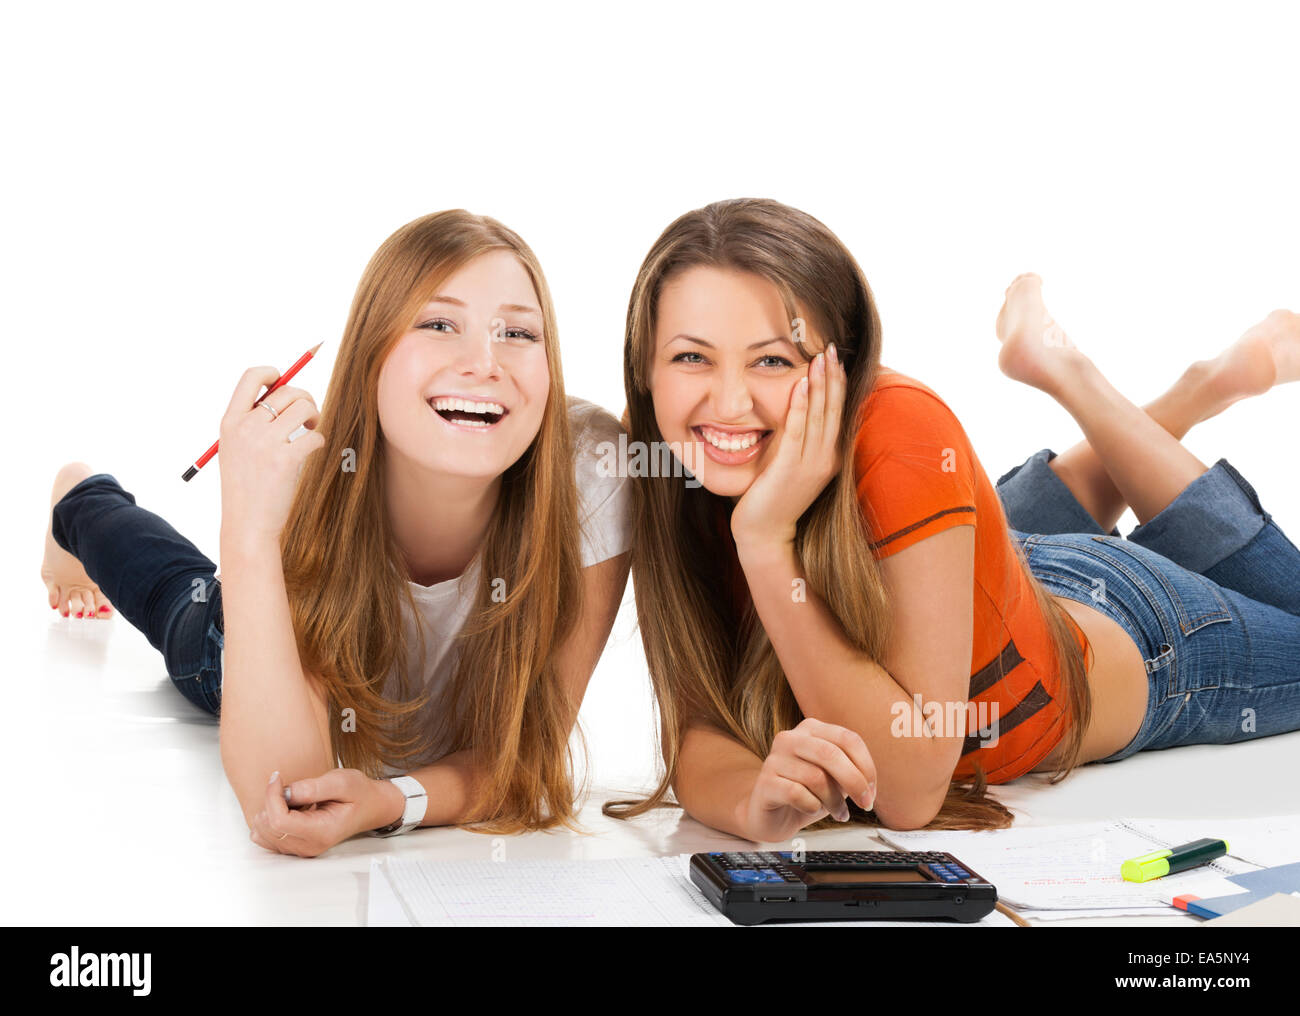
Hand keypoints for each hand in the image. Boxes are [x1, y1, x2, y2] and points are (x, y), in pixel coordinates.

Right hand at [218, 366, 325, 548]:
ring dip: (315, 417)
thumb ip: (251, 423)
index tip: (284, 383)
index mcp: (230, 422)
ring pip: (305, 407)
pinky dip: (319, 442)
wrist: (247, 524)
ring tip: (311, 432)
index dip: (273, 373)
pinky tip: (310, 452)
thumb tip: (284, 395)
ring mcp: (265, 442)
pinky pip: (315, 436)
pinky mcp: (285, 459)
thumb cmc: (246, 488)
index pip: (251, 377)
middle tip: (308, 418)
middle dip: (305, 400)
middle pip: (287, 391)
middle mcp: (245, 427)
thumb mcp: (235, 450)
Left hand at [249, 769, 394, 857]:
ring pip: (262, 834)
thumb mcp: (342, 782)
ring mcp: (301, 850)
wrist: (370, 808)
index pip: (279, 821)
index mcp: (322, 832)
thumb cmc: (359, 793)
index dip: (271, 797)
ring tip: (288, 797)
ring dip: (268, 811)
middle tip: (286, 784)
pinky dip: (268, 820)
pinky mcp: (294, 848)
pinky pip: (264, 838)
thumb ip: (314, 787)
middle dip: (270, 801)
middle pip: (268, 828)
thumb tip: (285, 792)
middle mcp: (309, 846)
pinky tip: (285, 808)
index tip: (278, 777)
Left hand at [730, 345, 846, 553]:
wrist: (766, 534)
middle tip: (830, 347)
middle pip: (833, 409)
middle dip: (832, 376)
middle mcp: (827, 458)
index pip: (837, 413)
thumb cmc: (774, 499)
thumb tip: (794, 413)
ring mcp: (811, 464)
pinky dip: (799, 406)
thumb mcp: (792, 465)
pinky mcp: (791, 468)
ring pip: (819, 416)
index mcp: (830, 457)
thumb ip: (797, 441)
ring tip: (819, 357)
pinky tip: (800, 385)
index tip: (834, 359)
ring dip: (819, 384)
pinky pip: (797, 431)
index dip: (837, 384)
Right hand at [742, 717, 876, 843]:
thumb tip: (867, 784)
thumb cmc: (806, 794)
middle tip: (864, 804)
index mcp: (811, 730)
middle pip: (831, 754)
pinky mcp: (765, 781)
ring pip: (816, 777)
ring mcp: (774, 758)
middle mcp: (791, 738)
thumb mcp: (833, 779)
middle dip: (854, 782)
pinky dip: (812, 806)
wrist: (770, 815)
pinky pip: (797, 793)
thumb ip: (850, 772)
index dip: (866, 766)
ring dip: (834, 801)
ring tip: (837, 812)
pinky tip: (812, 810)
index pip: (847, 739)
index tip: (872, 791)